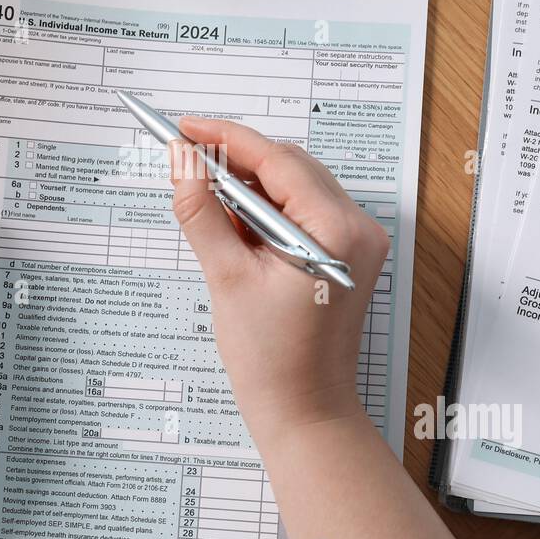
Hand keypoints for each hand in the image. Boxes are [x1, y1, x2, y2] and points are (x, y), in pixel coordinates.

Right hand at [168, 117, 389, 444]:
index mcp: (335, 230)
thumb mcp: (226, 277)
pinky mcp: (345, 253)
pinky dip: (266, 209)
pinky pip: (302, 210)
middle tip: (186, 162)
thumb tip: (182, 163)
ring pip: (295, 185)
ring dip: (250, 186)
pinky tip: (235, 228)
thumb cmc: (272, 359)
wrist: (304, 411)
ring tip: (207, 205)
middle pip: (289, 165)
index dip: (226, 138)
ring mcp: (356, 240)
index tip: (186, 128)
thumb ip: (201, 212)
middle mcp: (357, 227)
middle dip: (236, 161)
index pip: (276, 160)